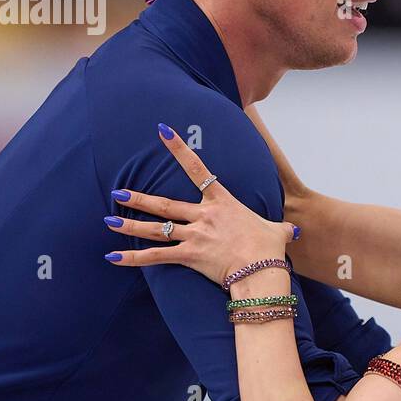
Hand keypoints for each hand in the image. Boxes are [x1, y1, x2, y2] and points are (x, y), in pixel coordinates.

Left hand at [102, 124, 295, 285]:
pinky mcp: (189, 256)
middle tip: (118, 192)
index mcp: (222, 203)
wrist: (262, 269)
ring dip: (130, 225)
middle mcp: (204, 216)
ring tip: (110, 220)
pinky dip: (133, 259)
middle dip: (139, 198)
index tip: (162, 131)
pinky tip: (113, 258)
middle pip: (165, 204)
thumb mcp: (276, 232)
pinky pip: (155, 257)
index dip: (178, 149)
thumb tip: (291, 232)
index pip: (197, 169)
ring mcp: (194, 235)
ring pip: (155, 229)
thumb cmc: (269, 249)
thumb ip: (279, 229)